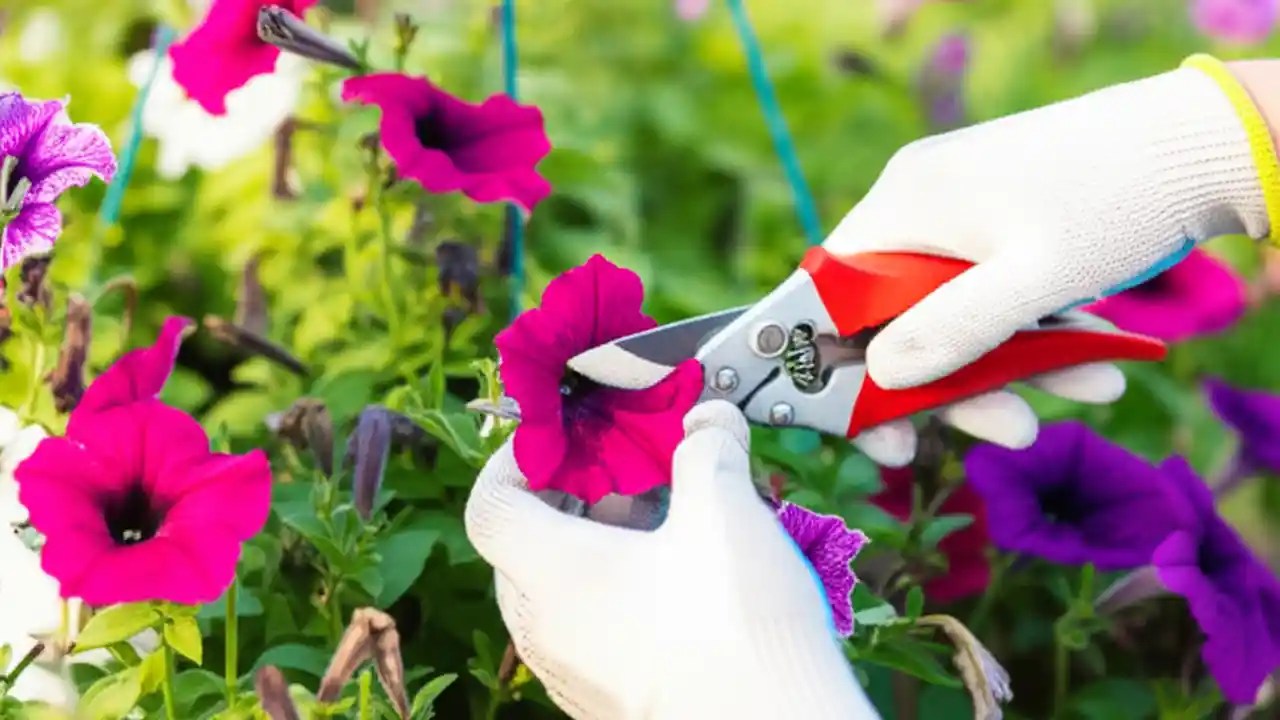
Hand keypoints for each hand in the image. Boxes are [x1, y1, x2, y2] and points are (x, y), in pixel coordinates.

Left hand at [464, 401, 880, 719]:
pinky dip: (620, 593)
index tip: (568, 439)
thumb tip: (708, 418)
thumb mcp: (724, 509)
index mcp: (550, 573)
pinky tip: (685, 583)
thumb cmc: (732, 624)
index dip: (519, 459)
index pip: (490, 504)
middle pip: (525, 546)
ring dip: (602, 547)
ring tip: (669, 526)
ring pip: (561, 592)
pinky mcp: (609, 701)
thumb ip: (709, 448)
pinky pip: (592, 632)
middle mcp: (545, 629)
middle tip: (628, 477)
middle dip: (573, 500)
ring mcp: (574, 673)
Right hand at [828, 64, 1270, 465]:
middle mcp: (922, 202)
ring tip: (1091, 389)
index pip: (833, 292)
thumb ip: (952, 329)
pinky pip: (994, 294)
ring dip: (1013, 363)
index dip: (840, 364)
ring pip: (957, 311)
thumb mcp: (1033, 279)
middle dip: (953, 381)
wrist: (1203, 143)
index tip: (875, 427)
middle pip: (899, 314)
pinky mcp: (1005, 223)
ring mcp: (965, 212)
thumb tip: (879, 377)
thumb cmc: (1113, 200)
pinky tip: (1094, 360)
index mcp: (906, 201)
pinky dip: (1036, 333)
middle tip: (1005, 430)